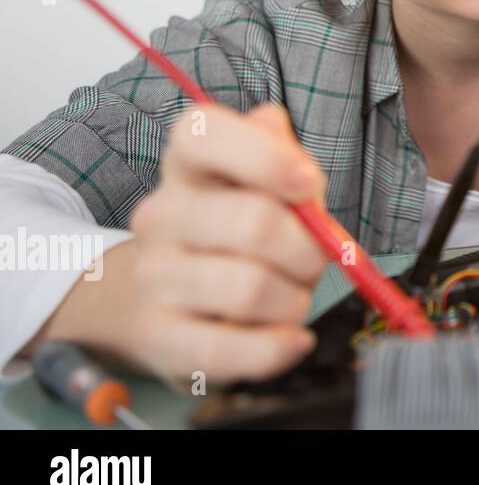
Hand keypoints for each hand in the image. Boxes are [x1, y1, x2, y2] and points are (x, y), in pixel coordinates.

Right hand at [37, 102, 329, 386]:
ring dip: (295, 299)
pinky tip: (292, 338)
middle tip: (317, 258)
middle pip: (253, 222)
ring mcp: (155, 277)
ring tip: (292, 296)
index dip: (266, 157)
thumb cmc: (236, 230)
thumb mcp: (266, 183)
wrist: (169, 298)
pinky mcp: (160, 338)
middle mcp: (161, 215)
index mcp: (187, 164)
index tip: (308, 184)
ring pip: (250, 289)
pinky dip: (276, 348)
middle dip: (309, 247)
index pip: (203, 134)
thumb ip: (287, 161)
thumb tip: (299, 167)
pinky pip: (227, 350)